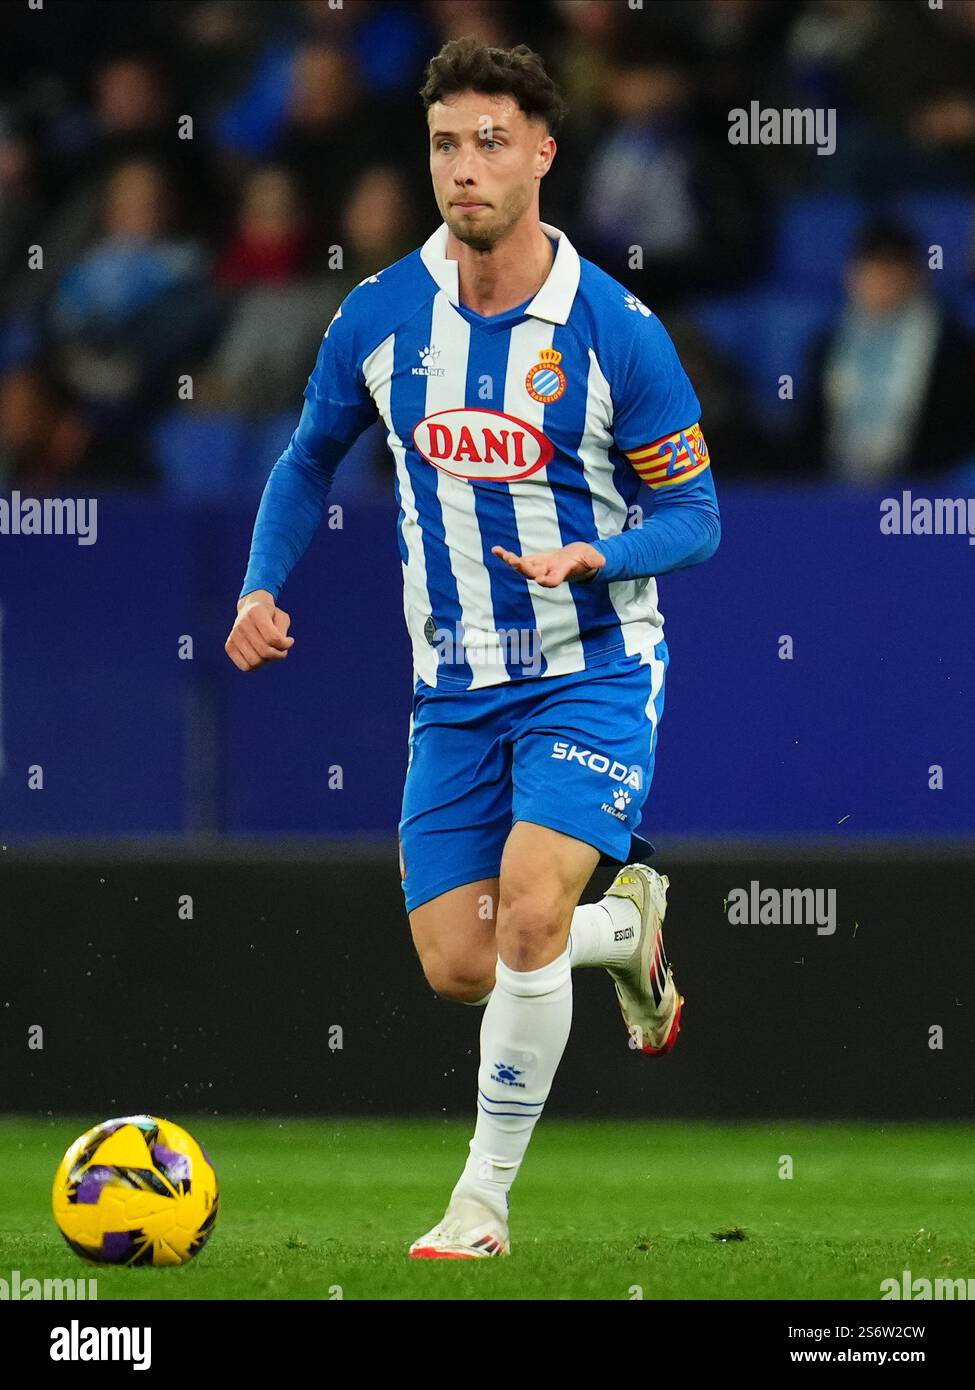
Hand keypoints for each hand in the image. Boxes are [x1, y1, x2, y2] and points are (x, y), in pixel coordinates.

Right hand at [225, 590, 294, 670]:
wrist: (249, 609)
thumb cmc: (270, 615)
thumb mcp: (282, 618)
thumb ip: (282, 633)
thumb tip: (280, 649)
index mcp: (256, 612)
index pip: (274, 638)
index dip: (286, 644)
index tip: (290, 640)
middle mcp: (242, 623)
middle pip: (264, 651)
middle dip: (279, 655)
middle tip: (282, 650)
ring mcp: (234, 635)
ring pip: (255, 661)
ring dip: (268, 661)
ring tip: (271, 652)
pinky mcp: (229, 646)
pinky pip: (245, 667)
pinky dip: (256, 666)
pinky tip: (260, 656)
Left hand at [491, 541, 605, 587]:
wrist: (577, 560)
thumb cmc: (587, 559)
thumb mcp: (592, 558)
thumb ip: (595, 560)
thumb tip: (602, 562)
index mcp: (562, 573)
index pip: (554, 580)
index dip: (548, 580)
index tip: (541, 579)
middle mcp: (547, 572)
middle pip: (533, 573)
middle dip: (523, 568)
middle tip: (514, 561)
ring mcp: (538, 567)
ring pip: (522, 567)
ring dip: (511, 561)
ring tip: (500, 552)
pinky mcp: (532, 561)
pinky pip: (517, 559)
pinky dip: (507, 555)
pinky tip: (495, 549)